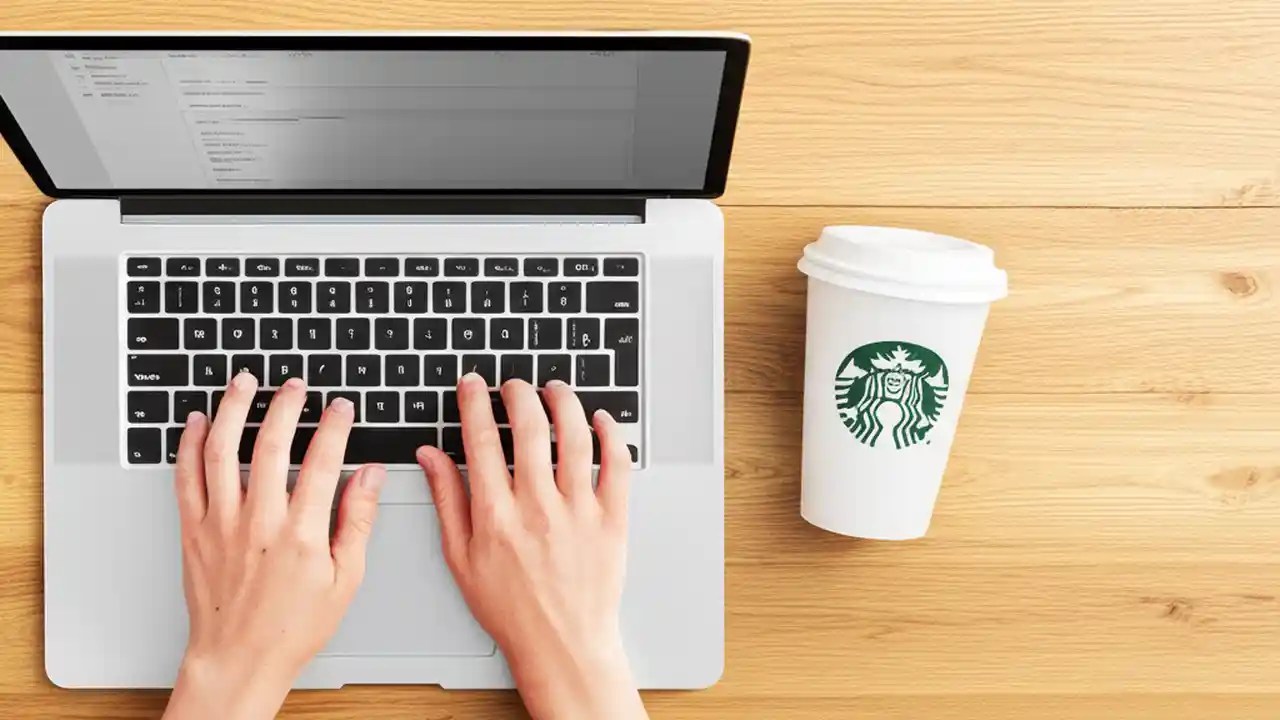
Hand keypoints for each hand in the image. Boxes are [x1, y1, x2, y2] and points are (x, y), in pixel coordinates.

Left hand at [163, 372, 384, 719]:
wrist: (238, 659)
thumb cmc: (292, 628)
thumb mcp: (346, 579)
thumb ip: (358, 521)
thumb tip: (370, 476)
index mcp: (302, 535)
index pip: (323, 462)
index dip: (334, 426)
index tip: (341, 407)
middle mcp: (258, 523)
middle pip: (270, 444)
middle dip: (285, 405)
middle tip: (295, 386)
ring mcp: (221, 524)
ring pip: (221, 450)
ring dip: (232, 409)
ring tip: (244, 383)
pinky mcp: (193, 530)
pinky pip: (186, 477)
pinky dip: (188, 444)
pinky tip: (197, 422)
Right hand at [417, 376, 645, 719]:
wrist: (561, 644)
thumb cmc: (509, 608)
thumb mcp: (460, 558)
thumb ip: (446, 500)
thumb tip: (430, 456)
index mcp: (495, 515)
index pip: (482, 440)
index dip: (475, 403)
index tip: (473, 384)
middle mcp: (537, 507)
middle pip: (529, 428)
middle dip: (518, 393)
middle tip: (514, 384)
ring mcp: (578, 512)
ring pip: (574, 436)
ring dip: (563, 402)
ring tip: (554, 389)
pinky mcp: (612, 519)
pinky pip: (616, 464)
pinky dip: (610, 434)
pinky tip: (600, 419)